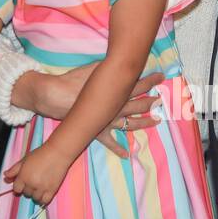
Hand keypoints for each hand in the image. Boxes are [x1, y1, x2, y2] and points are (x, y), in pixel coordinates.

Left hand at [2, 143, 72, 206]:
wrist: (58, 153)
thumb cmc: (41, 154)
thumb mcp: (24, 160)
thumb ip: (14, 169)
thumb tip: (6, 176)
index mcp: (23, 176)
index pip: (16, 189)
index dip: (19, 186)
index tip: (23, 183)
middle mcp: (31, 183)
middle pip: (26, 194)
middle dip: (28, 189)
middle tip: (34, 181)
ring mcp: (42, 188)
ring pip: (35, 199)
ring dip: (36, 194)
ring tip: (40, 186)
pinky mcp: (52, 190)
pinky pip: (44, 201)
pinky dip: (43, 199)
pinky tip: (44, 193)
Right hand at [22, 64, 163, 158]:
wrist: (56, 96)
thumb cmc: (74, 80)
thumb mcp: (93, 68)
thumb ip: (107, 68)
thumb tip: (116, 64)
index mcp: (116, 90)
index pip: (138, 83)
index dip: (151, 80)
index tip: (161, 77)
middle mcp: (116, 107)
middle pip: (139, 104)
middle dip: (151, 101)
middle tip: (160, 100)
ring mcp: (108, 120)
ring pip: (131, 122)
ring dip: (144, 122)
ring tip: (155, 121)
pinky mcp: (97, 130)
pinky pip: (110, 142)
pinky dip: (118, 149)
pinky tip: (126, 155)